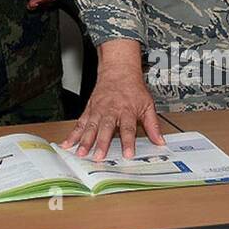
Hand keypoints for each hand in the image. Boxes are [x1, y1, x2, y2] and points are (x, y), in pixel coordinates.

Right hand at [60, 39, 165, 159]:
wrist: (119, 71)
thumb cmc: (133, 89)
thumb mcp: (147, 105)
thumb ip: (153, 125)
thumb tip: (160, 141)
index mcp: (126, 111)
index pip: (128, 129)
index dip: (128, 142)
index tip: (128, 154)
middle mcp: (111, 111)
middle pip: (105, 128)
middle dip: (101, 143)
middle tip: (98, 157)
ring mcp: (98, 110)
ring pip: (90, 126)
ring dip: (85, 141)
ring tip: (80, 153)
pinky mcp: (89, 110)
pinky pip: (80, 123)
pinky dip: (73, 134)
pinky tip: (68, 143)